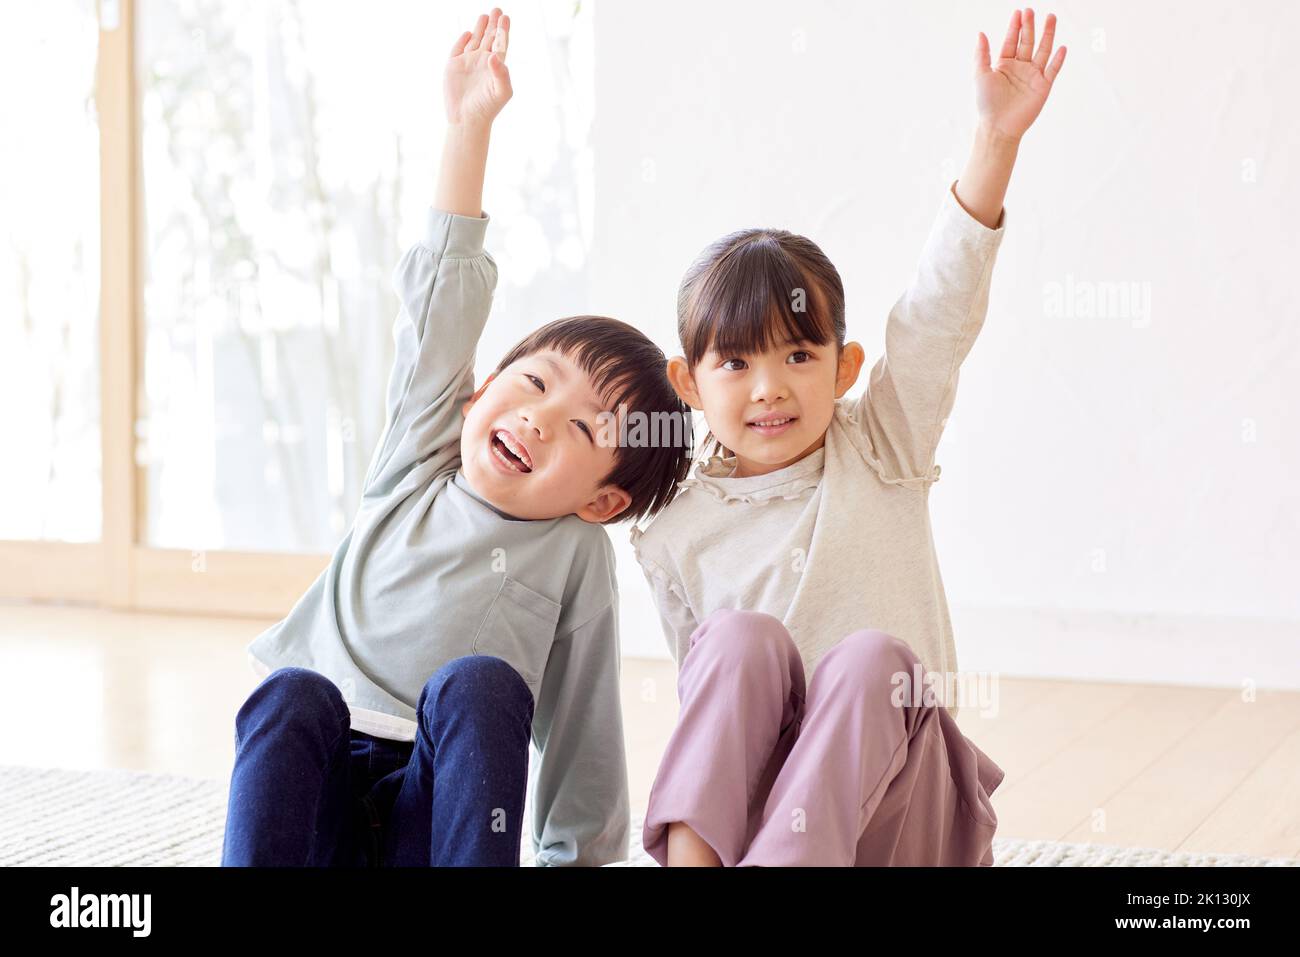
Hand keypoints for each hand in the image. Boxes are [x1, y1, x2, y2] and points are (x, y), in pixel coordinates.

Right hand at [444, 8, 511, 127]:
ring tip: (485, 15)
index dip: (503, 31)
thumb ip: (502, 74)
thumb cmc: (488, 108)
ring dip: (479, 28)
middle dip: (493, 24)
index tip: (505, 18)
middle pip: (489, 38)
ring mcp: (468, 63)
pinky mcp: (453, 66)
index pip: (501, 44)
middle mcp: (483, 62)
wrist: (467, 120)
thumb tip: (494, 55)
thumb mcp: (501, 92)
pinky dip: (462, 40)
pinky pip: (458, 49)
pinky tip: (468, 33)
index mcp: (496, 66)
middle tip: (497, 9)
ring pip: (474, 41)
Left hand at [974, 8, 1065, 141]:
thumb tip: (980, 33)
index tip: (1018, 12)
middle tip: (1031, 11)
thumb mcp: (980, 75)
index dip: (1015, 27)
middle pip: (1027, 42)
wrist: (998, 126)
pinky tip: (1062, 47)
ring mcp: (1033, 76)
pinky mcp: (1043, 86)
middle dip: (1030, 26)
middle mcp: (1020, 68)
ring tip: (1051, 18)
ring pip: (1042, 51)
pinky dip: (1058, 59)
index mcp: (1004, 65)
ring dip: (1047, 35)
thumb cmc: (986, 103)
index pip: (1011, 41)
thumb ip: (981, 54)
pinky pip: (1053, 70)